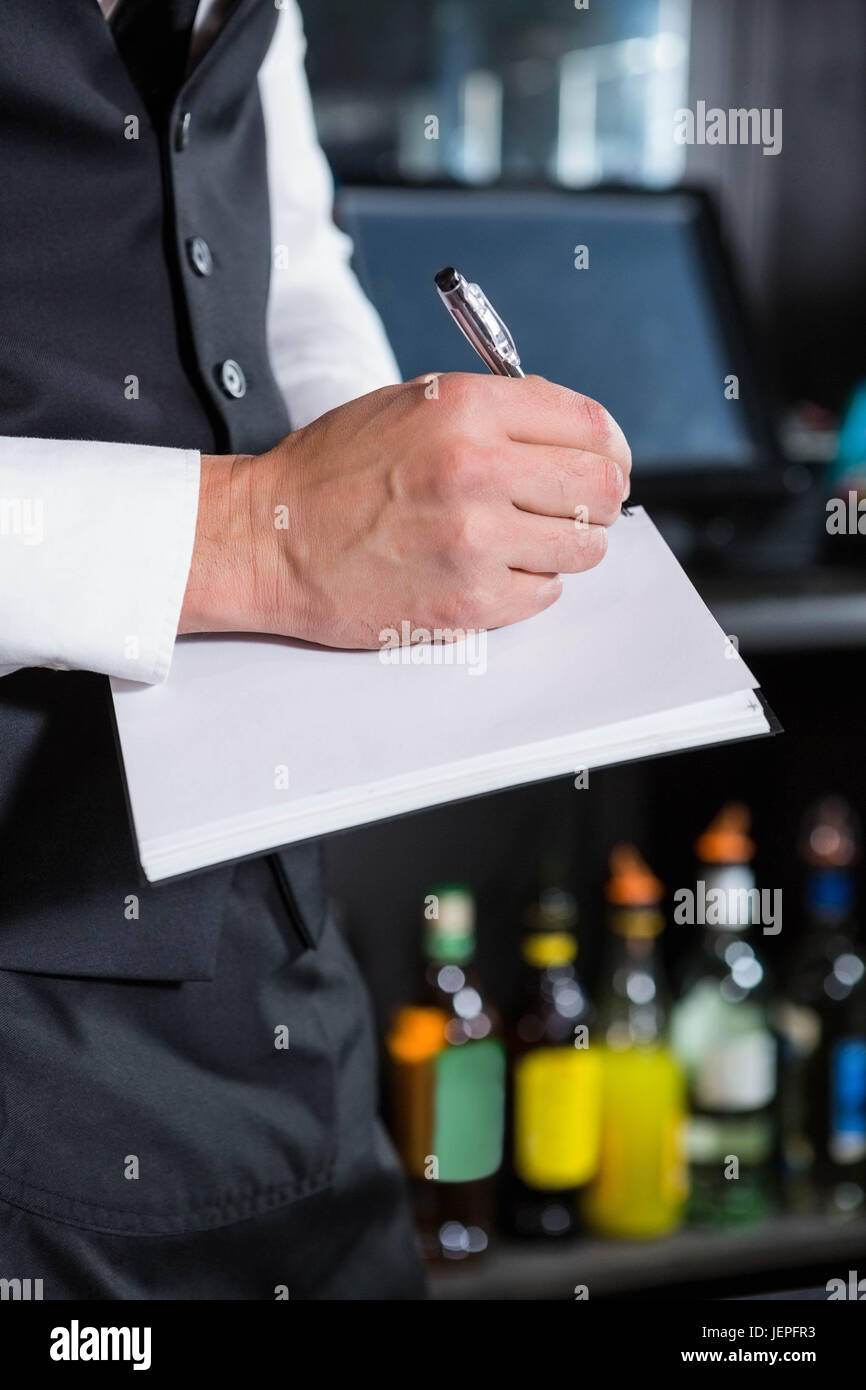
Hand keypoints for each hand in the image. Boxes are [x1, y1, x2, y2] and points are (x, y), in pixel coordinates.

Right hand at [179, 373, 630, 647]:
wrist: (269, 539)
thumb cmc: (333, 471)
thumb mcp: (413, 403)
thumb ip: (497, 410)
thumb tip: (573, 434)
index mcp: (467, 409)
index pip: (591, 426)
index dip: (609, 448)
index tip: (606, 462)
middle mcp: (477, 470)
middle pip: (600, 489)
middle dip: (598, 499)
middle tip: (577, 506)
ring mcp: (474, 542)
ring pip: (582, 549)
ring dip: (565, 546)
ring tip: (525, 539)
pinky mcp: (466, 601)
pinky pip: (543, 595)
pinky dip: (529, 584)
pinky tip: (491, 568)